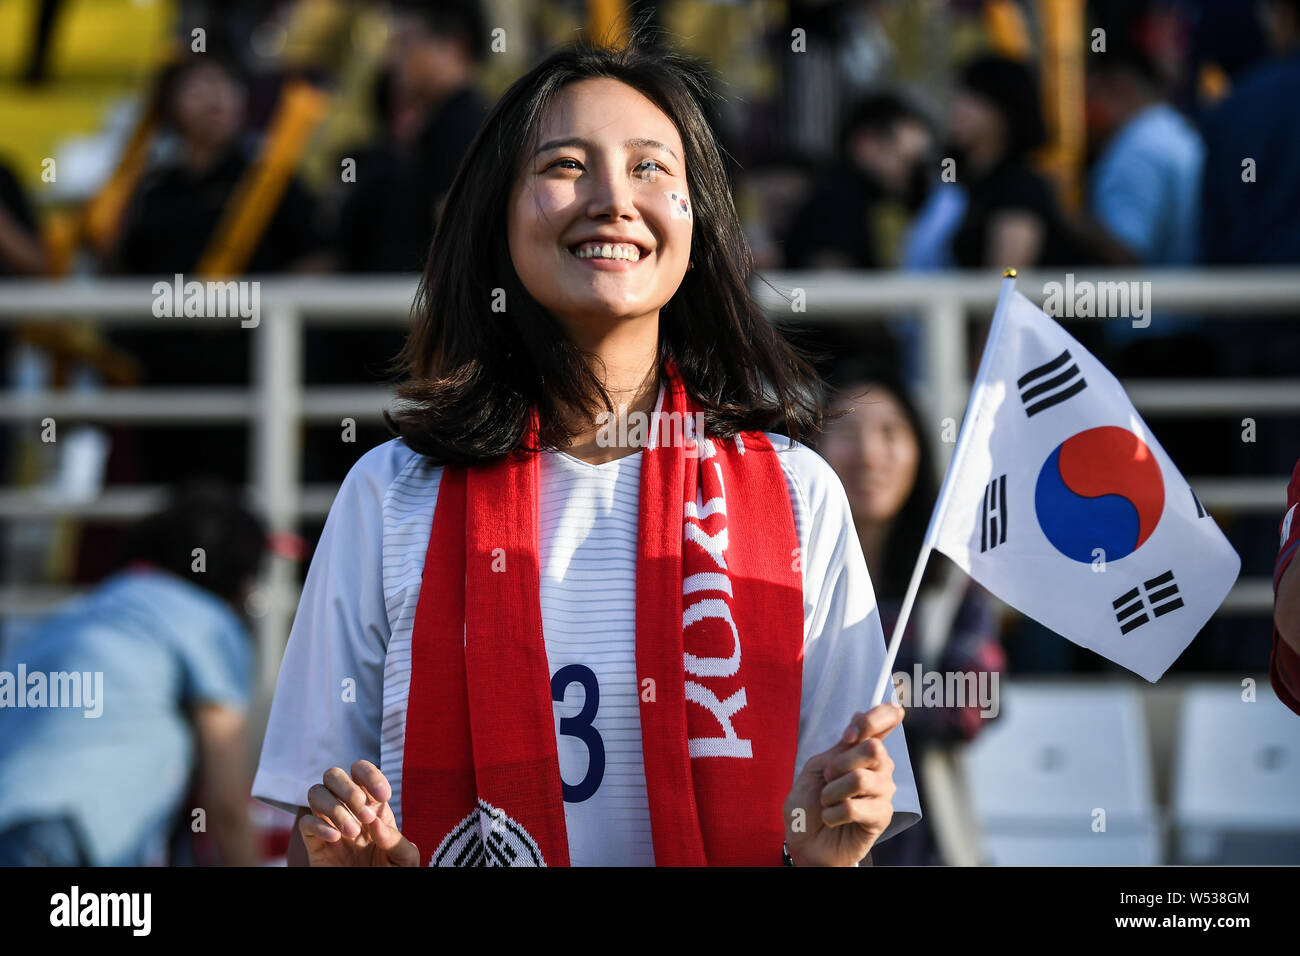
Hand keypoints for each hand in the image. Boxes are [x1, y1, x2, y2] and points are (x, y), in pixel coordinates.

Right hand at [300, 760, 418, 865]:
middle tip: (365, 815)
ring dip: (334, 808)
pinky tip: (335, 839)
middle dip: (348, 789)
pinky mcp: (314, 844)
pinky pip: (305, 823)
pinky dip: (319, 826)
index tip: (383, 796)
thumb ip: (396, 841)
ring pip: (315, 792)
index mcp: (371, 805)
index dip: (370, 775)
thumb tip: (375, 823)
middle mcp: (347, 809)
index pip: (361, 770)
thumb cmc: (390, 873)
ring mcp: (329, 824)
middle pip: (333, 774)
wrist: (369, 895)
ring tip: (352, 833)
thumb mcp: (404, 859)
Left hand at [782, 702, 902, 865]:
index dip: (874, 719)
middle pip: (874, 748)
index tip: (849, 735)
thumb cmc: (809, 803)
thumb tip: (859, 714)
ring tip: (827, 802)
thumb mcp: (817, 768)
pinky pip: (855, 807)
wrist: (804, 839)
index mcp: (864, 749)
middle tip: (827, 779)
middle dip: (839, 764)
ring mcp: (883, 792)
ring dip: (831, 792)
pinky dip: (833, 813)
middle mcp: (880, 767)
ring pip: (860, 779)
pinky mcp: (881, 817)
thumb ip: (840, 748)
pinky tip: (832, 819)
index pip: (887, 718)